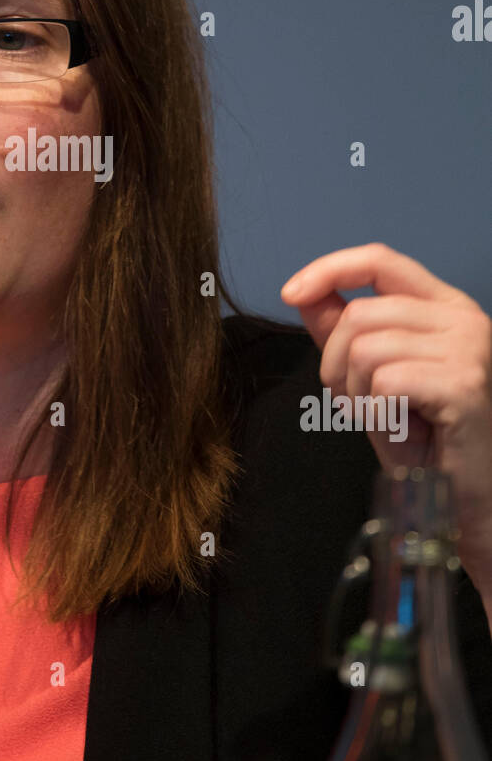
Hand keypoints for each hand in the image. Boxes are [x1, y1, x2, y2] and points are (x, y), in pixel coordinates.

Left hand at [280, 243, 491, 597]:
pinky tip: (407, 435)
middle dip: (336, 366)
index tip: (290, 293)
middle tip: (363, 407)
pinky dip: (379, 416)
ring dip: (358, 396)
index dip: (329, 269)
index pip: (379, 260)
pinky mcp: (465, 383)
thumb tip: (304, 292)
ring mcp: (469, 348)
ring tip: (390, 422)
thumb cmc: (427, 442)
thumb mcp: (372, 379)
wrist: (467, 500)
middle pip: (359, 314)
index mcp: (443, 306)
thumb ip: (342, 332)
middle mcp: (463, 317)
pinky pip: (384, 383)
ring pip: (365, 349)